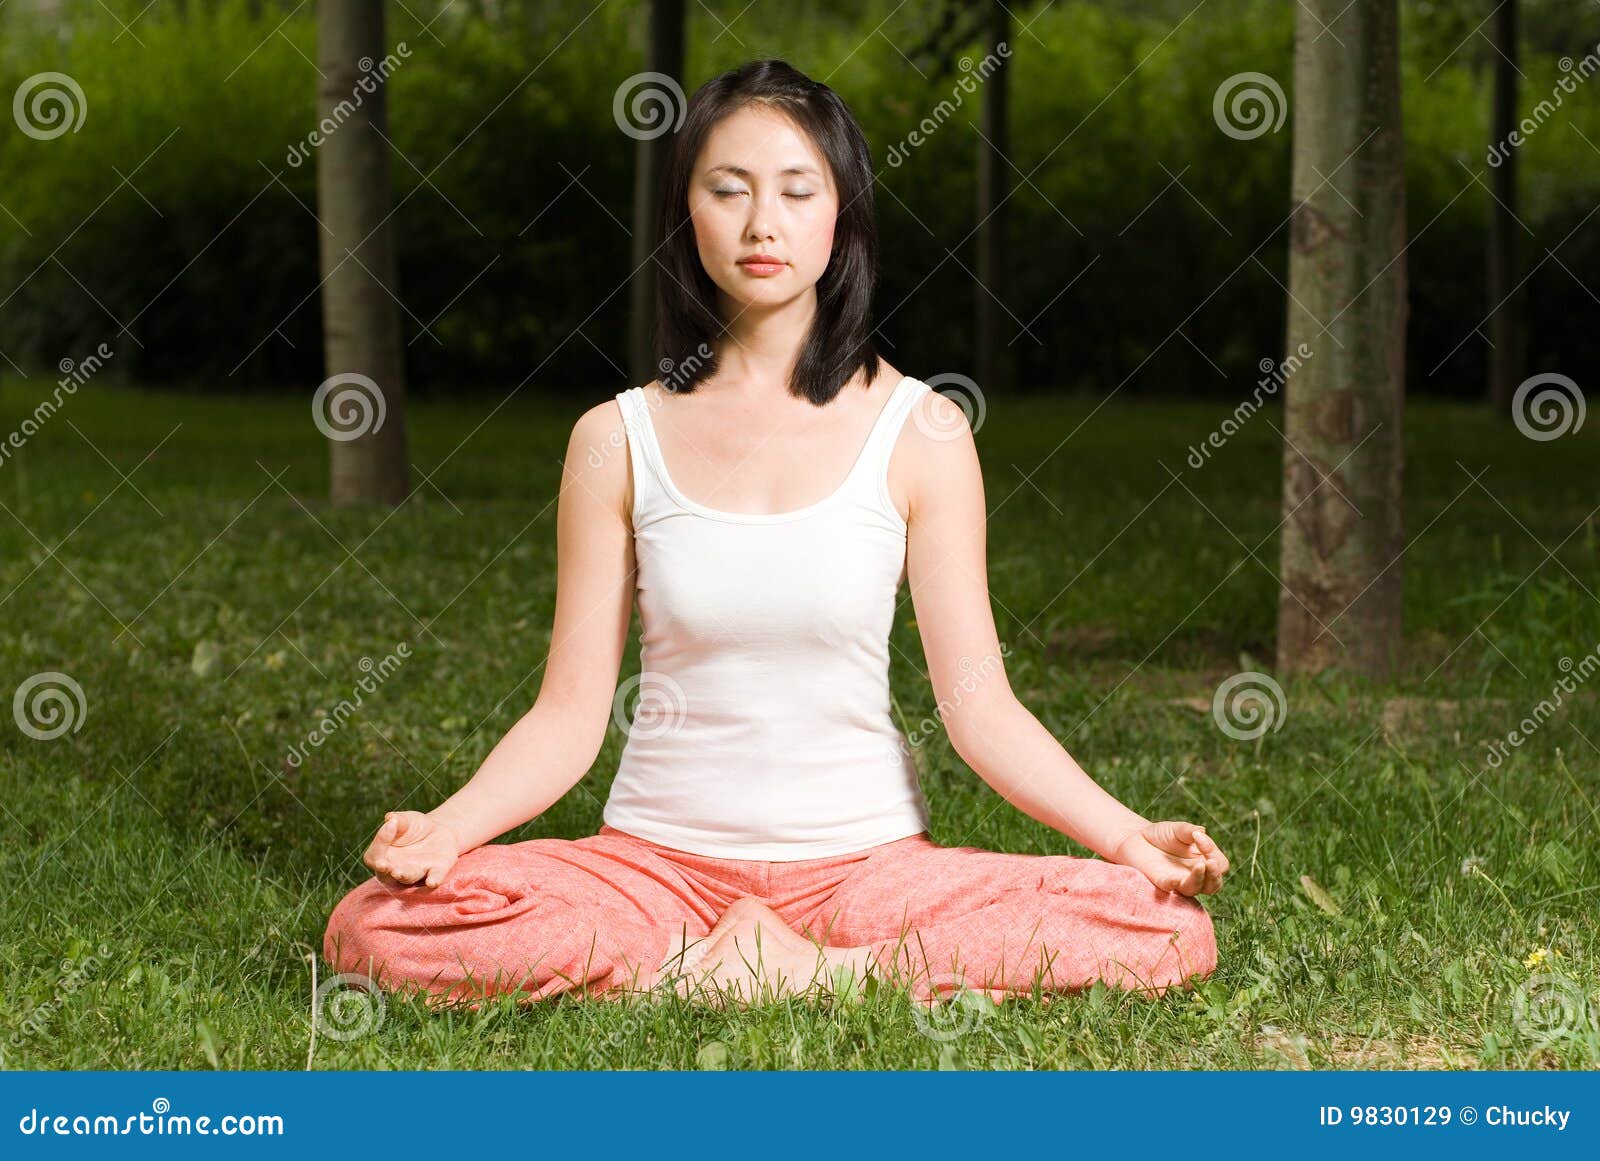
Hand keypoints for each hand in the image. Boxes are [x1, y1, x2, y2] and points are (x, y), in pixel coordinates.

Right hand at [363, 810, 461, 888]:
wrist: (440, 829)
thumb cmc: (415, 826)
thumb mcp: (406, 819)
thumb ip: (397, 819)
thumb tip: (390, 818)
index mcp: (383, 856)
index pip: (373, 857)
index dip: (378, 844)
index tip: (390, 825)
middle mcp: (397, 868)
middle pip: (386, 875)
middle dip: (384, 870)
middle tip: (384, 865)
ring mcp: (417, 871)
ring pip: (408, 878)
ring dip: (404, 876)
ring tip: (399, 873)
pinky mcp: (437, 870)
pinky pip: (434, 877)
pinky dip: (433, 880)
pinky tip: (432, 882)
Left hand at [1111, 820, 1228, 895]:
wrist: (1136, 839)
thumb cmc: (1161, 835)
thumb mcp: (1177, 829)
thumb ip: (1190, 830)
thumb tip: (1202, 832)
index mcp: (1203, 861)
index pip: (1220, 864)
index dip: (1214, 852)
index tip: (1197, 836)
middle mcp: (1194, 874)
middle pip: (1214, 884)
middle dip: (1215, 874)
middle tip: (1210, 862)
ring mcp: (1179, 881)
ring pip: (1196, 889)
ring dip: (1200, 879)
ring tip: (1200, 865)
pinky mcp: (1162, 883)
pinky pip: (1173, 888)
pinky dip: (1178, 884)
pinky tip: (1178, 877)